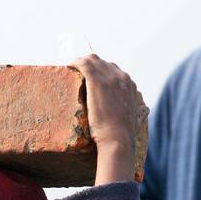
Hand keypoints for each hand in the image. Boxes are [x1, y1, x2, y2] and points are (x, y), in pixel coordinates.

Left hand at [69, 53, 141, 183]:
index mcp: (130, 85)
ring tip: (70, 68)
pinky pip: (84, 64)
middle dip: (90, 66)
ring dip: (81, 62)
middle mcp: (122, 77)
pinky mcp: (97, 81)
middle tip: (77, 72)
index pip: (114, 71)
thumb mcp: (132, 121)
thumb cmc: (122, 137)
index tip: (90, 78)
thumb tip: (133, 118)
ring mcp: (109, 78)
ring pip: (93, 60)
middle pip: (103, 63)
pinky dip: (75, 63)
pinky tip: (67, 66)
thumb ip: (131, 114)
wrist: (118, 140)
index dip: (101, 73)